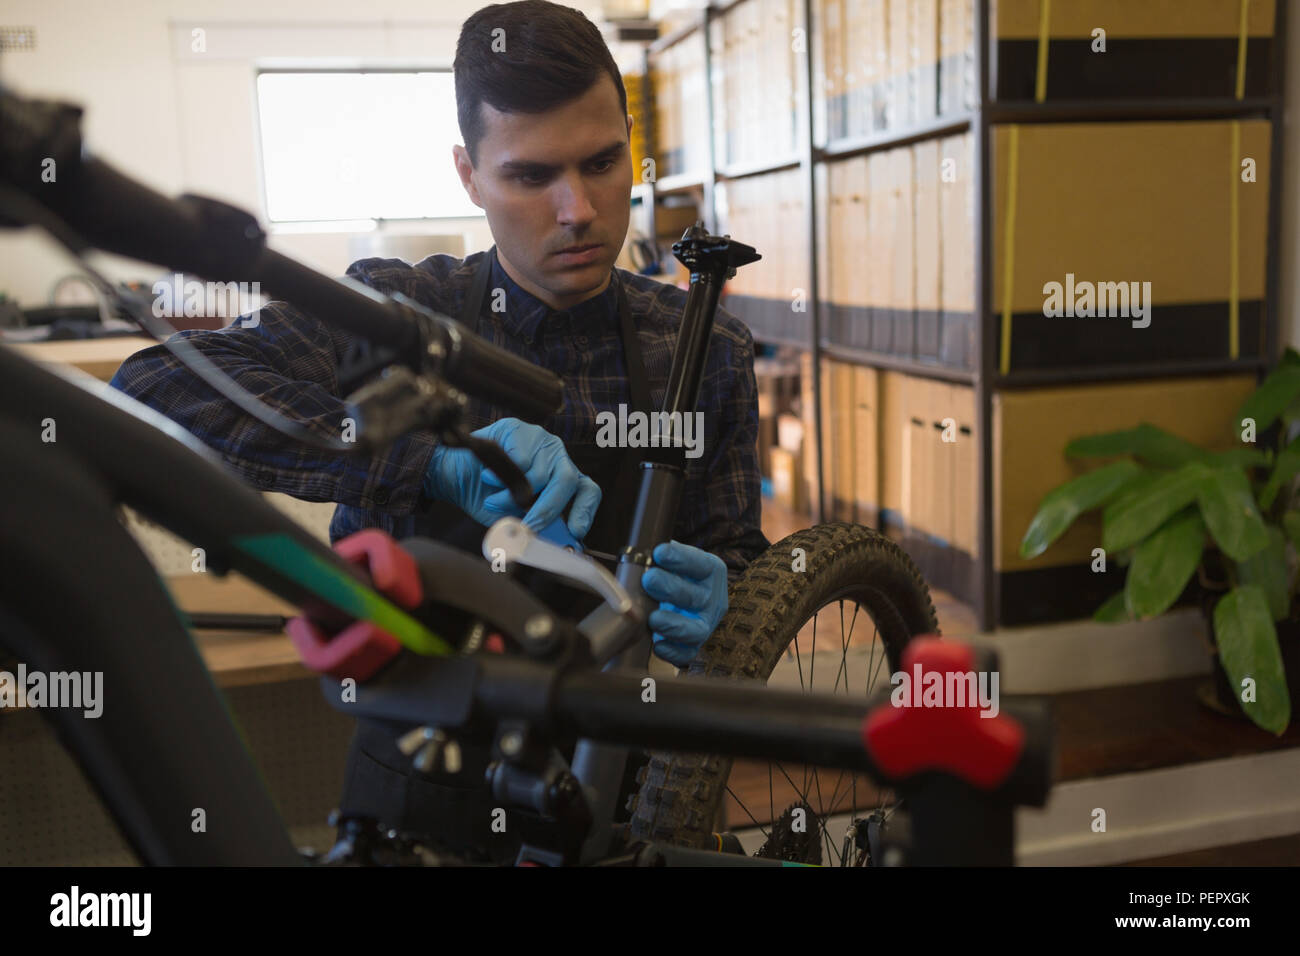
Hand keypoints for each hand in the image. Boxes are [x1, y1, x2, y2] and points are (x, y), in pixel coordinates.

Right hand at [423, 418, 600, 536]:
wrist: (454, 478)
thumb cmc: (487, 498)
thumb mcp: (515, 519)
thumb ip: (535, 527)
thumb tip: (551, 544)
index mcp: (561, 477)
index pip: (588, 490)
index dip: (585, 511)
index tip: (575, 531)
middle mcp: (556, 456)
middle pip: (567, 481)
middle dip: (546, 509)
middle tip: (528, 526)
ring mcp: (539, 440)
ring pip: (540, 474)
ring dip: (512, 496)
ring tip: (494, 500)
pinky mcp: (518, 429)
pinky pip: (519, 459)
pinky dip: (500, 476)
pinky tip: (488, 478)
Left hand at [640, 541, 728, 666]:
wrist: (682, 601)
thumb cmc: (673, 577)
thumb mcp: (672, 562)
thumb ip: (660, 558)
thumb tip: (640, 555)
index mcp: (710, 572)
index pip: (700, 563)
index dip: (681, 558)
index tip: (659, 553)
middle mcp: (712, 598)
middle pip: (696, 597)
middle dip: (670, 589)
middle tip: (649, 580)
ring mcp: (705, 624)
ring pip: (696, 630)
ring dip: (673, 624)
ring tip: (653, 619)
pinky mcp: (694, 645)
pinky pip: (687, 653)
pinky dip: (672, 652)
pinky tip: (657, 645)